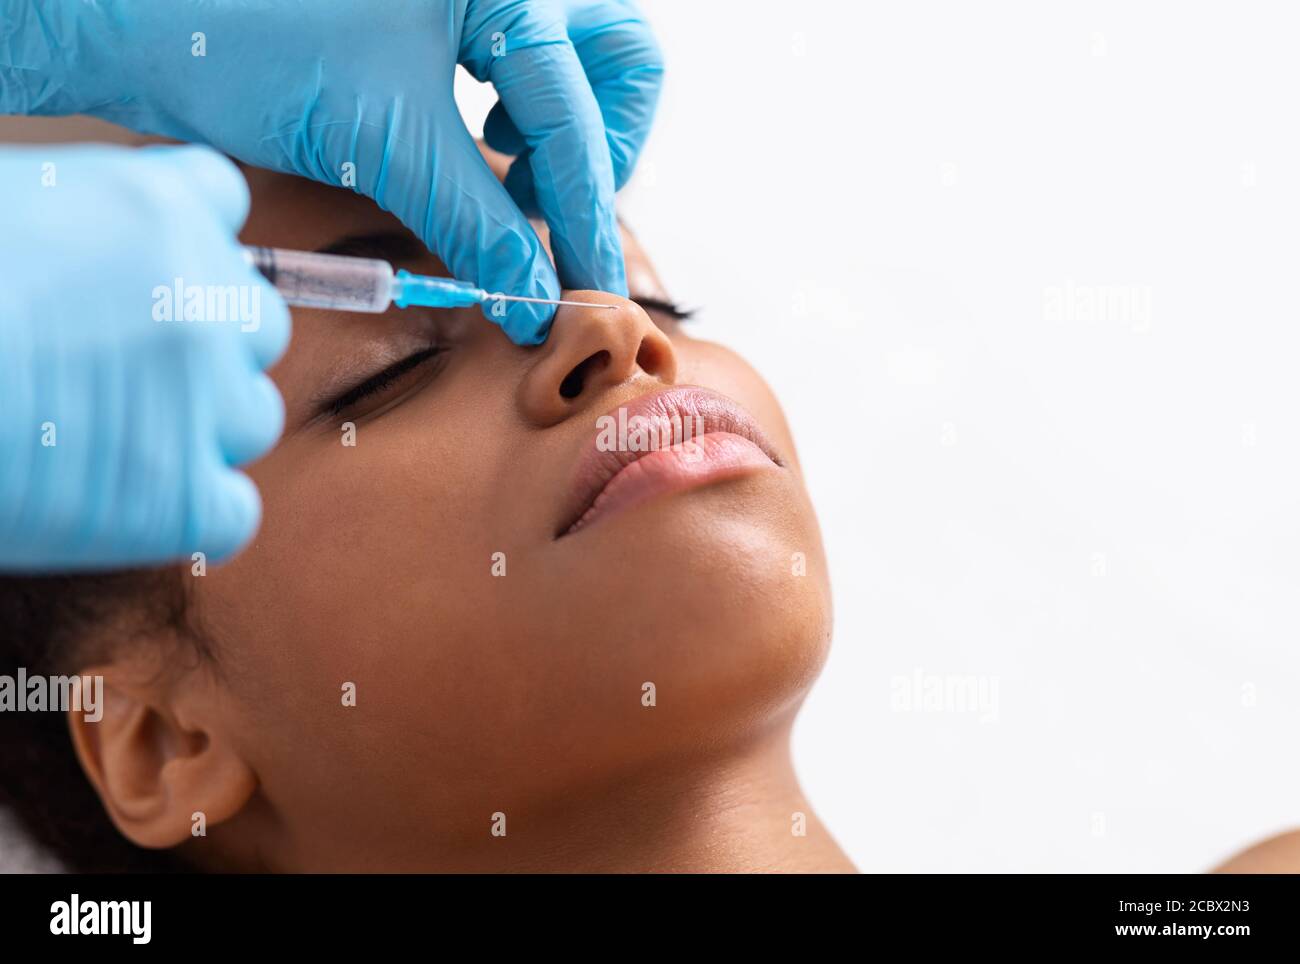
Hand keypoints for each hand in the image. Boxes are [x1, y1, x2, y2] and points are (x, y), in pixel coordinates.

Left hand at [0, 0, 663, 343]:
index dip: (585, 210)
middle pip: (618, 58)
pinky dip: (516, 118)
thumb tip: (535, 298)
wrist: (145, 15)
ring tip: (502, 182)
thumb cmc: (246, 41)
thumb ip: (478, 222)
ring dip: (557, 133)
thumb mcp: (385, 141)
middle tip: (545, 205)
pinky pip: (525, 65)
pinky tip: (474, 149)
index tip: (588, 283)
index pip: (578, 111)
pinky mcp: (449, 9)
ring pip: (579, 60)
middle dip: (598, 142)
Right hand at [0, 145, 289, 569]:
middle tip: (115, 369)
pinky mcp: (184, 499)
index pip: (219, 201)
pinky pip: (231, 512)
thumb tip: (88, 263)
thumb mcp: (0, 205)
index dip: (181, 242)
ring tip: (98, 440)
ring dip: (193, 429)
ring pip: (246, 417)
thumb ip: (69, 224)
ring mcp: (204, 401)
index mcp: (153, 207)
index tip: (141, 273)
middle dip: (200, 343)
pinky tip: (122, 508)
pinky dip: (188, 514)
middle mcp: (203, 298)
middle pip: (251, 322)